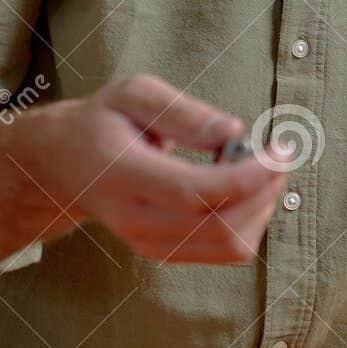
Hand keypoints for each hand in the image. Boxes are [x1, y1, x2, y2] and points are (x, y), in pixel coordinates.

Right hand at [36, 73, 291, 264]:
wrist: (67, 166)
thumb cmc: (106, 121)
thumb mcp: (134, 94)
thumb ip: (182, 111)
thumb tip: (233, 131)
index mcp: (121, 173)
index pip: (192, 192)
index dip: (246, 176)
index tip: (278, 149)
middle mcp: (133, 218)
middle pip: (219, 226)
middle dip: (265, 191)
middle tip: (279, 153)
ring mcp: (148, 242)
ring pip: (229, 246)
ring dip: (262, 207)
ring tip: (262, 168)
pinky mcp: (165, 253)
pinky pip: (225, 251)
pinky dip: (250, 221)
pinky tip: (244, 189)